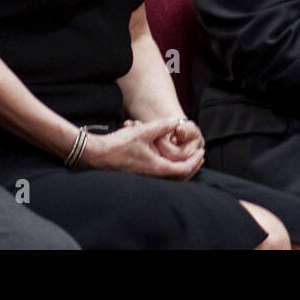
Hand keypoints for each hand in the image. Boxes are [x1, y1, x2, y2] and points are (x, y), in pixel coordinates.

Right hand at [82, 118, 203, 178]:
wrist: (98, 154)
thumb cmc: (119, 145)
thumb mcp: (144, 131)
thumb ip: (162, 126)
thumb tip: (177, 122)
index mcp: (157, 168)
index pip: (184, 169)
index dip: (195, 161)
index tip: (202, 152)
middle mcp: (153, 176)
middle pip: (180, 177)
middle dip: (192, 167)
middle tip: (199, 157)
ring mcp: (146, 177)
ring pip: (170, 177)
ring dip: (181, 167)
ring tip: (187, 157)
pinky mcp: (140, 174)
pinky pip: (161, 174)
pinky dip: (169, 167)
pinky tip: (167, 158)